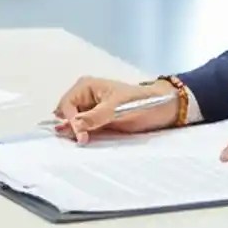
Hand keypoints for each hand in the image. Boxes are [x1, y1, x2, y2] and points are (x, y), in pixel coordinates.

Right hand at [53, 76, 178, 144]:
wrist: (161, 109)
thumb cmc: (141, 103)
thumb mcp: (116, 109)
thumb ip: (94, 117)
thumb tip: (74, 125)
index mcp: (86, 86)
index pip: (67, 105)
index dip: (71, 121)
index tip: (81, 137)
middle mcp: (85, 96)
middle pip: (66, 114)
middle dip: (69, 127)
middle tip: (80, 140)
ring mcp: (90, 109)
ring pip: (73, 124)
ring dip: (76, 132)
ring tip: (83, 140)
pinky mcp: (97, 121)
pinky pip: (83, 130)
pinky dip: (83, 135)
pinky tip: (87, 140)